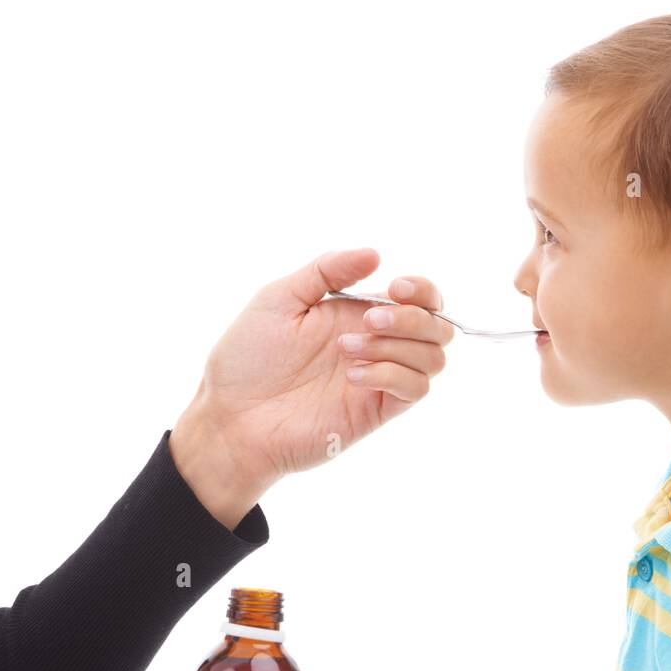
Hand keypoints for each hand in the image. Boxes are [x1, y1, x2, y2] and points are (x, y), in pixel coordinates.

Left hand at [169, 248, 453, 526]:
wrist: (231, 416)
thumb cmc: (248, 359)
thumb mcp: (281, 298)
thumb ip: (327, 271)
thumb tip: (375, 255)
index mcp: (358, 313)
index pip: (420, 299)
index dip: (422, 290)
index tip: (395, 287)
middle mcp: (377, 345)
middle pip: (438, 328)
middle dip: (412, 317)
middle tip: (367, 321)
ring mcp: (379, 380)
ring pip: (433, 359)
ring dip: (398, 346)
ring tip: (346, 350)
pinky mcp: (376, 412)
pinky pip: (414, 390)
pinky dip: (389, 375)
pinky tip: (351, 375)